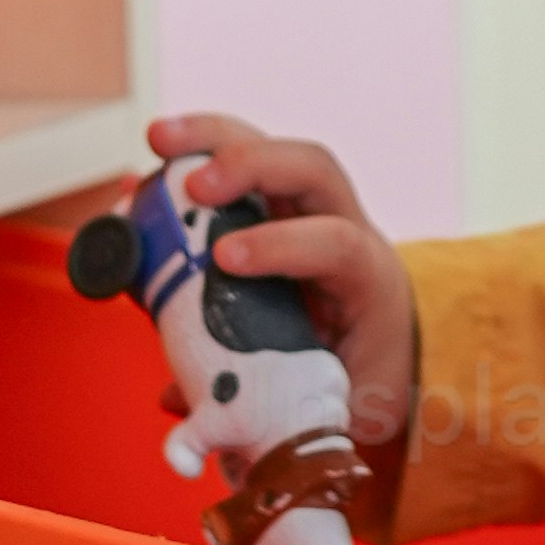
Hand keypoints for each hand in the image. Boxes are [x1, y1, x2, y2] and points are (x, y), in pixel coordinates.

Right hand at [143, 109, 421, 480]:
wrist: (389, 347)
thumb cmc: (362, 377)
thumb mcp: (334, 406)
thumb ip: (260, 406)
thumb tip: (178, 402)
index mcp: (369, 282)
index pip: (339, 244)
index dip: (284, 246)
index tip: (226, 260)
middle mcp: (347, 228)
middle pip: (313, 170)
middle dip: (252, 165)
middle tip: (192, 183)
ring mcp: (313, 209)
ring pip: (275, 151)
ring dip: (215, 137)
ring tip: (157, 138)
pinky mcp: (280, 203)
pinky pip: (246, 161)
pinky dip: (200, 151)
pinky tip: (155, 152)